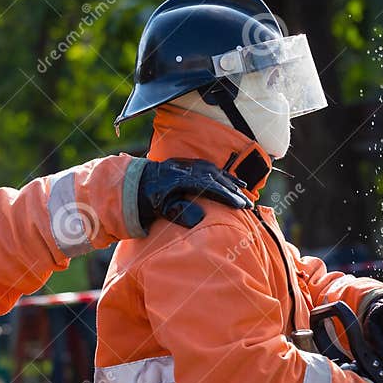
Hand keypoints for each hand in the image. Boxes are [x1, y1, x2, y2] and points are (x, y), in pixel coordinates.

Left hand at [137, 158, 251, 229]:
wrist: (134, 182)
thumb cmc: (148, 199)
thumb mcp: (160, 209)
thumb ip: (179, 212)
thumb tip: (199, 218)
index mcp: (183, 179)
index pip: (212, 187)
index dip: (228, 196)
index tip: (241, 206)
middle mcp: (188, 169)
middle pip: (217, 178)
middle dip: (234, 191)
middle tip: (248, 204)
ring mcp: (188, 165)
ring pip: (215, 172)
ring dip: (230, 181)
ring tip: (244, 191)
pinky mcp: (187, 164)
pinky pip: (210, 168)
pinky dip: (222, 174)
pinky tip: (230, 180)